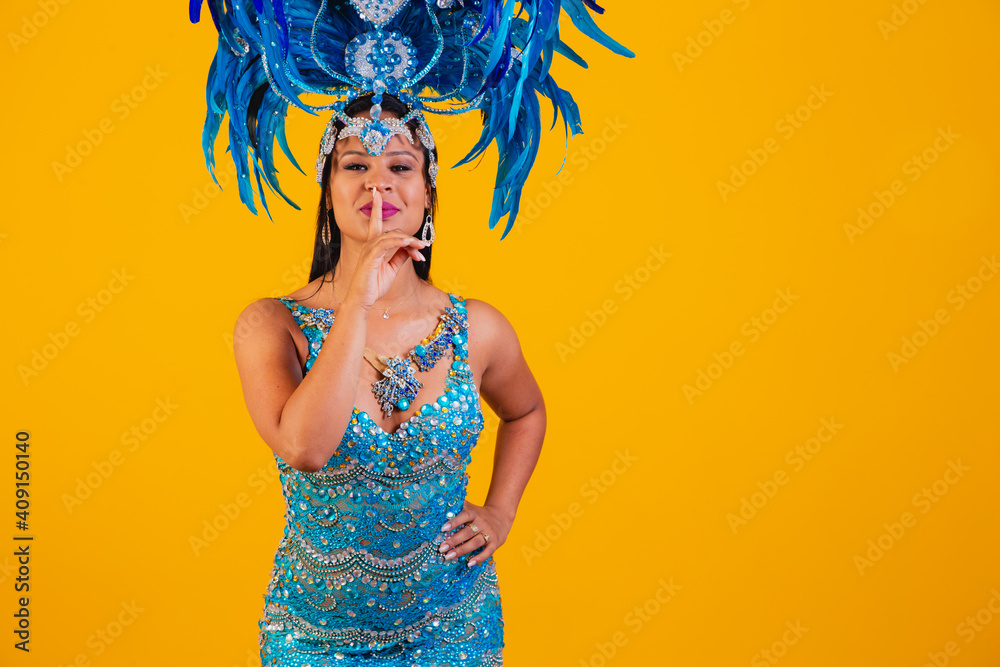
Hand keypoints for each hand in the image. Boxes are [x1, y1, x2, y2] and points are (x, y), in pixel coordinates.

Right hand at [344, 187, 429, 308]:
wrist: (362, 300)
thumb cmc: (373, 285)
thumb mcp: (391, 269)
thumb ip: (400, 257)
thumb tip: (410, 249)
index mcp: (373, 246)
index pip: (376, 222)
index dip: (376, 207)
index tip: (377, 194)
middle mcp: (370, 244)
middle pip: (393, 231)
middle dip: (410, 239)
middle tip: (422, 248)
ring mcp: (369, 249)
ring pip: (392, 236)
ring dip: (409, 241)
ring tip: (421, 247)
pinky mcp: (370, 256)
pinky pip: (386, 244)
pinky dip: (398, 242)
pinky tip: (409, 243)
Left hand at [438, 500, 512, 566]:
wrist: (502, 516)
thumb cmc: (480, 514)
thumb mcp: (471, 508)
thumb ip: (458, 507)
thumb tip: (440, 506)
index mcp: (475, 513)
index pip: (465, 516)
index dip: (454, 522)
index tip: (443, 528)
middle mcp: (482, 523)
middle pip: (467, 532)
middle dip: (454, 541)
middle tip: (441, 548)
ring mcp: (489, 533)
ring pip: (475, 543)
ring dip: (461, 550)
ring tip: (448, 556)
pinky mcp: (495, 543)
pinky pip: (488, 552)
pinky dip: (479, 558)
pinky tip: (469, 564)